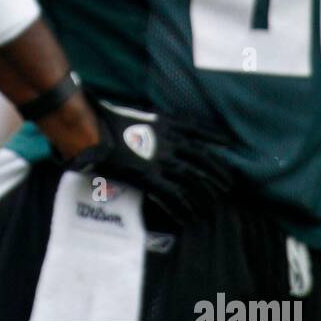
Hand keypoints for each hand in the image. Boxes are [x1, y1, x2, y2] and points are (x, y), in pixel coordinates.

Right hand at [63, 93, 233, 225]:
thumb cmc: (104, 121)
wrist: (91, 134)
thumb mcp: (126, 112)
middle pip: (202, 159)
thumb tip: (119, 103)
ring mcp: (161, 161)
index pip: (197, 130)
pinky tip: (190, 217)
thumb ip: (138, 116)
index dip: (214, 137)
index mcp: (164, 124)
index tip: (229, 143)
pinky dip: (184, 208)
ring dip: (205, 194)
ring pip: (193, 180)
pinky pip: (174, 197)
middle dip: (217, 173)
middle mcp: (168, 142)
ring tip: (212, 205)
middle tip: (228, 186)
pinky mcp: (151, 178)